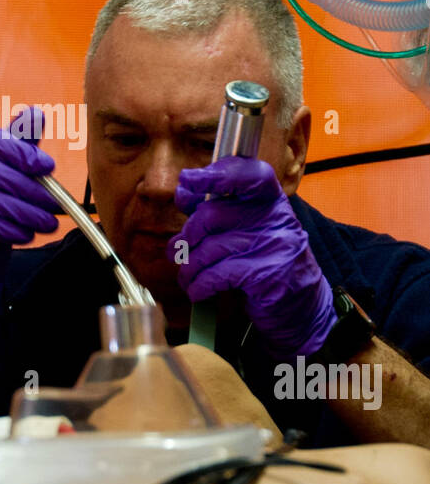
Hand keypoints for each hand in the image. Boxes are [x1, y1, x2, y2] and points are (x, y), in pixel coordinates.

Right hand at [0, 108, 58, 330]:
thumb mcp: (4, 184)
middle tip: (56, 204)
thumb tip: (36, 113)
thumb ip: (16, 149)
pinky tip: (26, 235)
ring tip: (49, 223)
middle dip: (30, 188)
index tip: (47, 167)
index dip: (14, 146)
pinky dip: (8, 230)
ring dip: (26, 212)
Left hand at [166, 156, 336, 359]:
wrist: (305, 309)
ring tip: (187, 276)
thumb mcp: (253, 230)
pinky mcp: (266, 276)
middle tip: (177, 251)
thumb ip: (223, 210)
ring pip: (209, 248)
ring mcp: (274, 247)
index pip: (249, 174)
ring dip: (189, 267)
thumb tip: (184, 192)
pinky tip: (197, 291)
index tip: (188, 180)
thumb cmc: (269, 265)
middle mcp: (276, 219)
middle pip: (213, 214)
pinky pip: (216, 275)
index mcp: (272, 202)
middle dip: (187, 236)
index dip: (216, 173)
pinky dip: (199, 285)